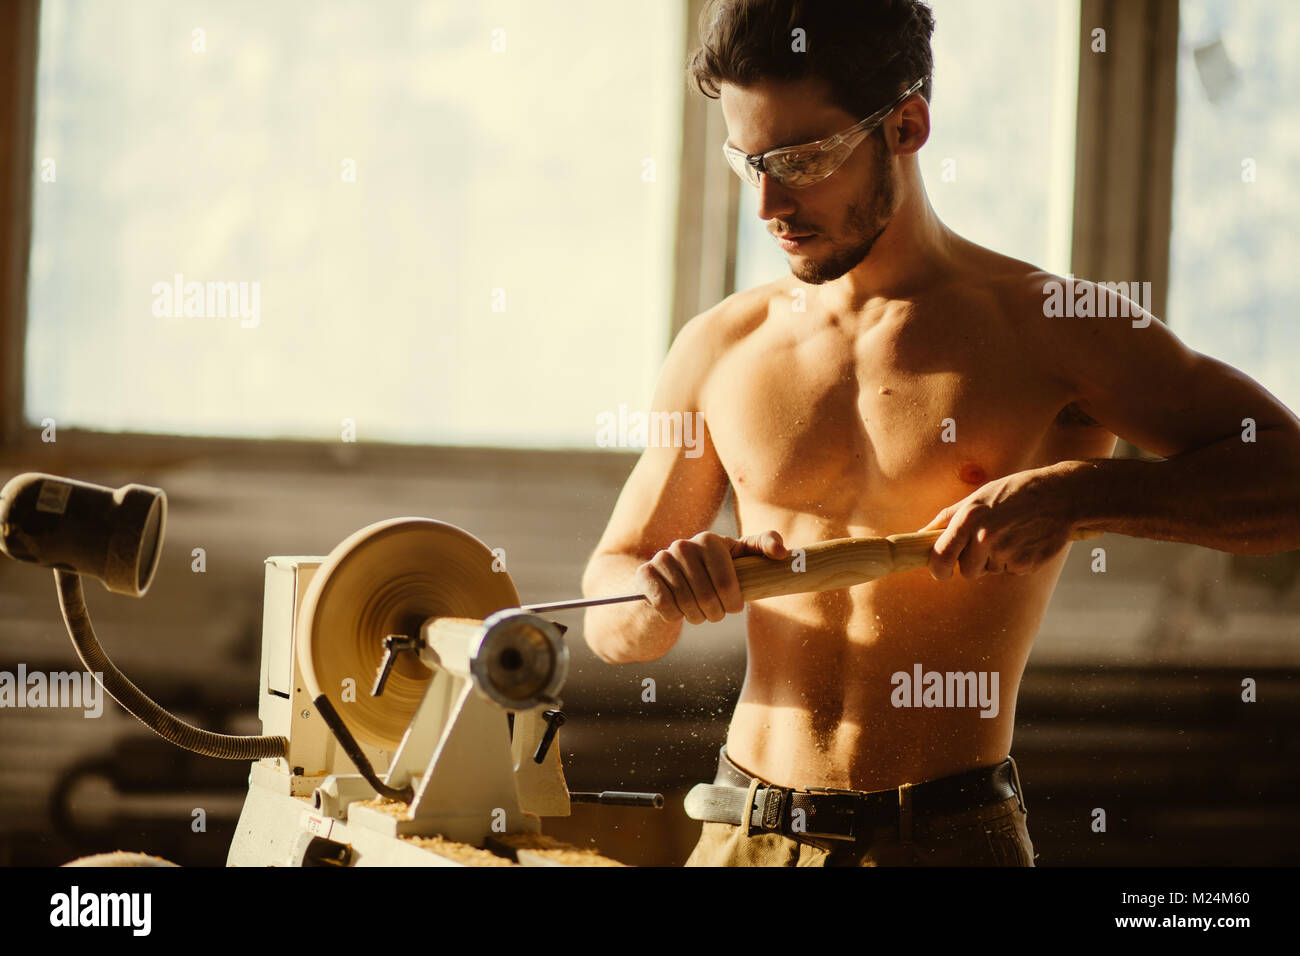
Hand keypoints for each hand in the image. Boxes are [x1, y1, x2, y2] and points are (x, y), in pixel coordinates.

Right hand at [636, 531, 789, 623]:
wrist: (668, 587)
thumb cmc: (711, 575)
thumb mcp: (739, 559)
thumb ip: (763, 546)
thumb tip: (783, 552)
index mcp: (709, 540)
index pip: (727, 579)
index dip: (732, 599)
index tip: (734, 606)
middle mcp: (683, 545)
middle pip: (707, 594)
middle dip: (715, 612)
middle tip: (715, 614)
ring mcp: (661, 558)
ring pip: (685, 601)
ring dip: (695, 616)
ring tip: (697, 613)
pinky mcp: (644, 575)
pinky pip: (664, 604)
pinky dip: (673, 615)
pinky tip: (676, 611)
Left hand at [919, 466, 1075, 580]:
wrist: (1061, 496)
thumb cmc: (1014, 492)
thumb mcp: (977, 497)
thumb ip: (947, 518)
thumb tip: (920, 534)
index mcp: (969, 518)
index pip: (941, 556)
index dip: (937, 568)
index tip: (939, 570)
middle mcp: (986, 537)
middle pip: (966, 572)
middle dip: (973, 563)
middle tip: (987, 543)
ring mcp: (1007, 553)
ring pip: (990, 572)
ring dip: (995, 560)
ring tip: (1010, 535)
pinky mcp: (1027, 565)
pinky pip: (1010, 572)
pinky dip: (1015, 561)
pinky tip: (1025, 540)